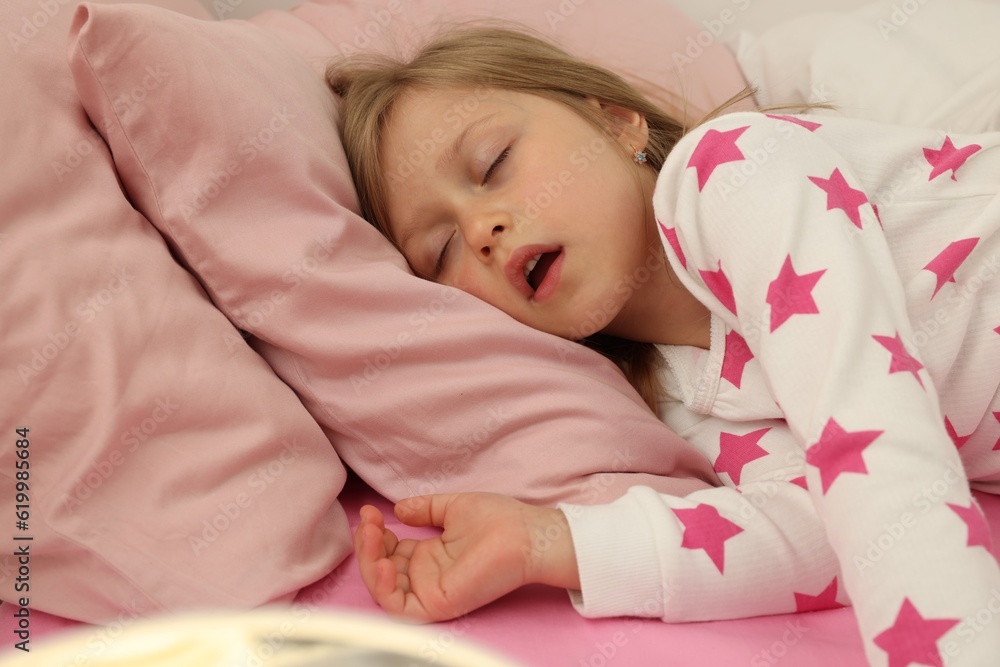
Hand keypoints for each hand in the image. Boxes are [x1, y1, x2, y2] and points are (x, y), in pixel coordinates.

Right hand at [354, 492, 578, 622]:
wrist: (526, 533)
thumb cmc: (500, 520)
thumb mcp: (452, 508)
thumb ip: (425, 510)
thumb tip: (400, 509)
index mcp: (429, 556)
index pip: (388, 553)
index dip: (374, 534)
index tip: (372, 511)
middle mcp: (427, 576)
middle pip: (380, 571)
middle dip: (367, 546)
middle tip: (368, 522)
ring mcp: (431, 591)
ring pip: (384, 591)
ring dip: (369, 564)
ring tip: (371, 536)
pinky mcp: (439, 604)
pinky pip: (400, 608)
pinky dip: (384, 590)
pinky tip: (382, 563)